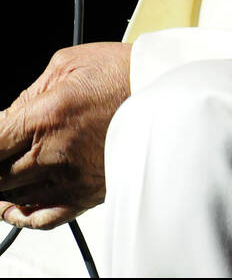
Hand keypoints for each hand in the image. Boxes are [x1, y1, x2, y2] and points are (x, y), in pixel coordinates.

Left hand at [0, 42, 130, 229]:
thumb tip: (7, 117)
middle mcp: (55, 153)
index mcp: (45, 116)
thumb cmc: (122, 72)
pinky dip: (21, 214)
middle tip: (3, 151)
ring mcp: (71, 179)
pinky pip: (42, 217)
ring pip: (14, 195)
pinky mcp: (88, 195)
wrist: (167, 90)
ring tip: (7, 172)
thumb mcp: (67, 62)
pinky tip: (15, 204)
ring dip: (4, 184)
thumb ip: (29, 92)